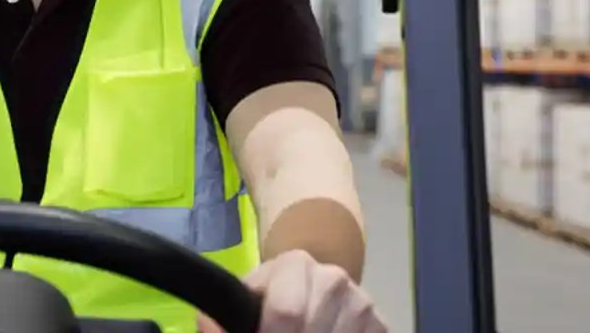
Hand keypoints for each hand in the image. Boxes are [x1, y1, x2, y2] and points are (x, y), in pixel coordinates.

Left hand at [198, 250, 386, 332]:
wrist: (311, 280)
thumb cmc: (271, 295)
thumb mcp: (246, 297)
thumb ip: (222, 318)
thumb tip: (206, 323)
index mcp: (295, 264)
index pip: (286, 313)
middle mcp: (333, 278)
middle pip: (311, 332)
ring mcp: (362, 301)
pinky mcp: (382, 323)